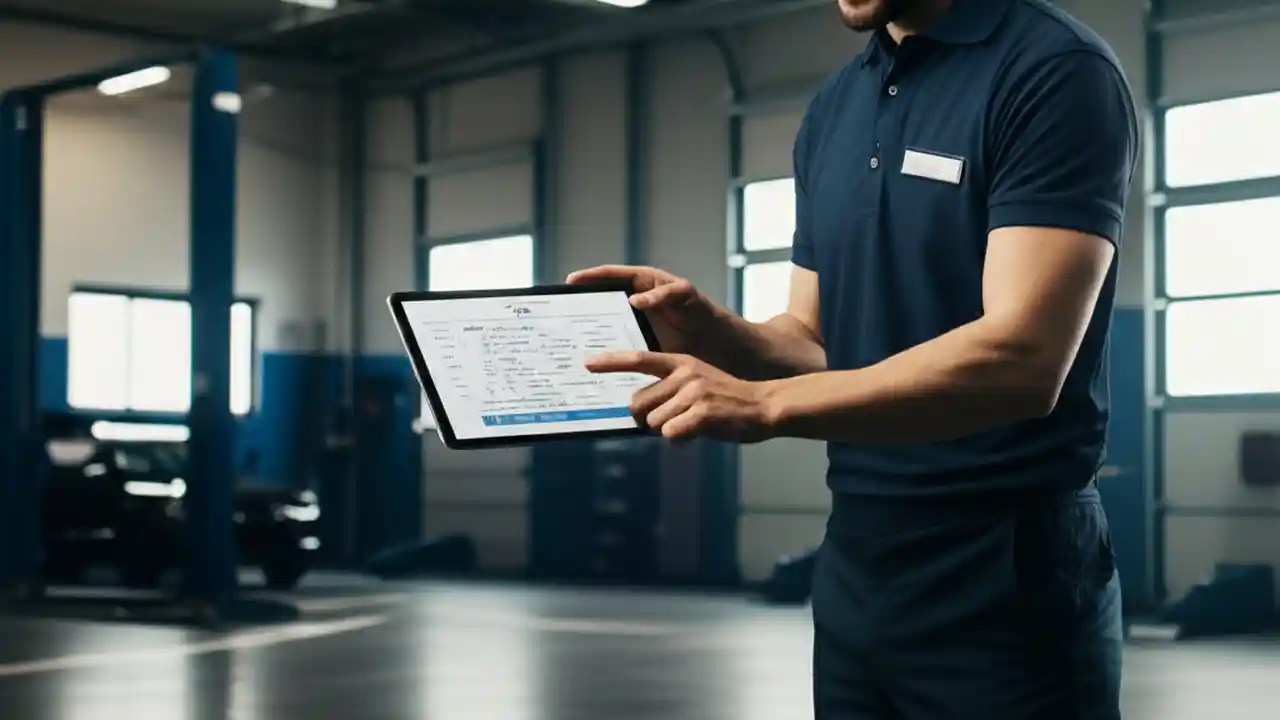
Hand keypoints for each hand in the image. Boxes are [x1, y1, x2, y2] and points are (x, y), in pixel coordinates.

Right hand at [566, 265, 719, 354]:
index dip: (590, 277)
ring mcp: (634, 323)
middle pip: (602, 299)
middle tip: (561, 312)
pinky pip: (615, 345)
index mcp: (644, 283)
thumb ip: (664, 294)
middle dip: (582, 303)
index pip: (612, 275)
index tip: (571, 281)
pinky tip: (592, 360)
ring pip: (605, 323)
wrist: (716, 343)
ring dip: (589, 329)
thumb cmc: (702, 313)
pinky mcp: (637, 345)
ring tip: (568, 337)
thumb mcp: (686, 297)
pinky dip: (604, 350)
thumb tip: (634, 299)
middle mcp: (634, 301)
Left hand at [586, 351, 776, 442]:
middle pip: (638, 404)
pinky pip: (671, 434)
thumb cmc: (729, 401)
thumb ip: (671, 391)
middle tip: (668, 424)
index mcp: (682, 363)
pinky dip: (681, 440)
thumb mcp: (699, 384)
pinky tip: (700, 433)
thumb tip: (643, 413)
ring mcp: (693, 392)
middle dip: (646, 421)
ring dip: (669, 431)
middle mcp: (684, 374)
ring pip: (654, 423)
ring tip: (693, 426)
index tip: (587, 363)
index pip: (640, 359)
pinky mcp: (701, 412)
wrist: (766, 406)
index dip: (611, 362)